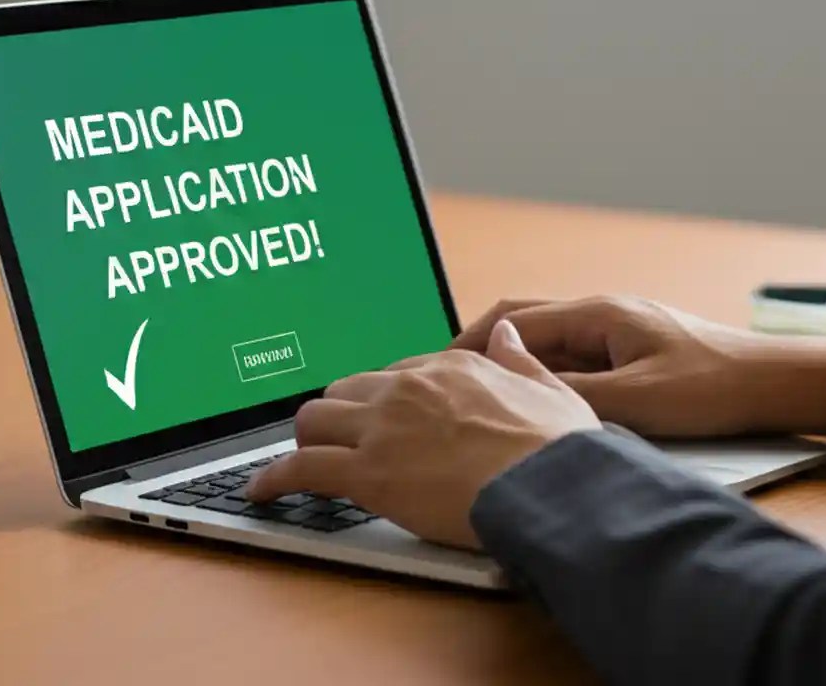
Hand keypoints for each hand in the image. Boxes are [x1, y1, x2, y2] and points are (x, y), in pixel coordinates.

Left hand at [247, 321, 598, 548]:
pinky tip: (262, 491)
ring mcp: (383, 429)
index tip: (380, 415)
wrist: (555, 489)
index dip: (383, 399)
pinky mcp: (366, 473)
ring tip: (304, 458)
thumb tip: (506, 333)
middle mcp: (408, 389)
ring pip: (314, 420)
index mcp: (450, 367)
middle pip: (345, 390)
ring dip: (308, 439)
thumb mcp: (551, 390)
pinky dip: (275, 479)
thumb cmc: (563, 452)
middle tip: (339, 438)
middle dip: (339, 414)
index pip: (394, 373)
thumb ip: (519, 360)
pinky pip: (301, 468)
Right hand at [450, 296, 825, 436]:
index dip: (468, 346)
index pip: (511, 322)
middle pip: (519, 323)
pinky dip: (539, 375)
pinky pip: (568, 358)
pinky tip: (529, 402)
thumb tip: (513, 391)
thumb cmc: (712, 387)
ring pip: (543, 342)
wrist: (773, 383)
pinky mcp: (625, 352)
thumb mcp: (635, 400)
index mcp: (595, 314)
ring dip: (509, 363)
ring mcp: (612, 331)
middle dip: (478, 349)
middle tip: (446, 379)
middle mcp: (599, 314)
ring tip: (478, 395)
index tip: (436, 370)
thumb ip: (570, 393)